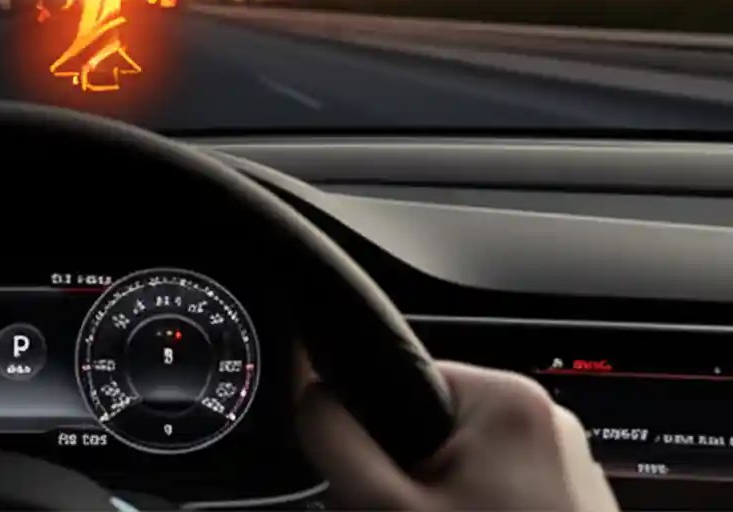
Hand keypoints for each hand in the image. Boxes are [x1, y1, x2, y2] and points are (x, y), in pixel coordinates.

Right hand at [297, 359, 618, 510]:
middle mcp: (547, 421)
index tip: (375, 490)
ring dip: (432, 507)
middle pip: (429, 433)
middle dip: (402, 484)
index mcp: (506, 398)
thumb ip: (334, 439)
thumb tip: (307, 391)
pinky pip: (495, 498)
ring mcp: (568, 469)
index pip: (399, 381)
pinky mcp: (572, 508)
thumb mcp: (385, 510)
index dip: (369, 437)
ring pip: (459, 473)